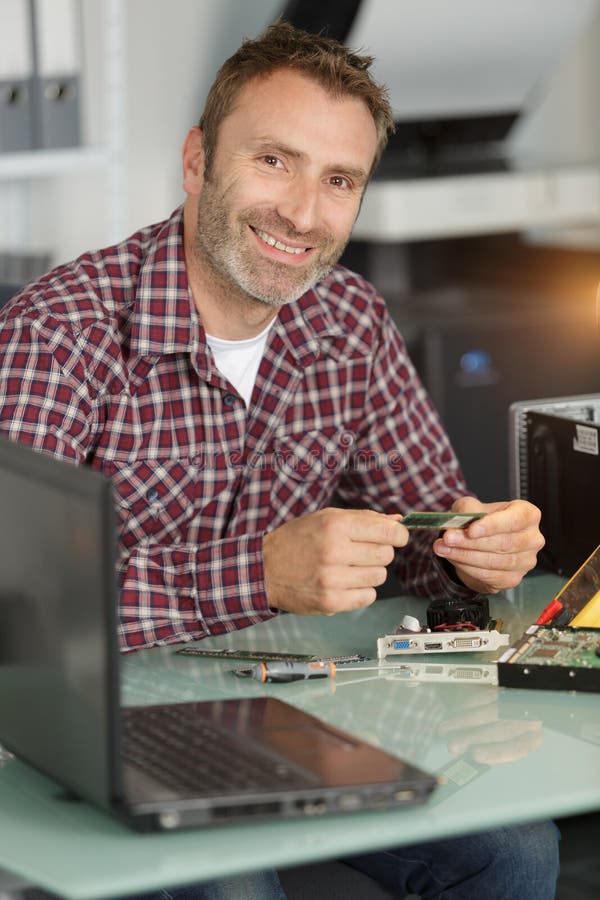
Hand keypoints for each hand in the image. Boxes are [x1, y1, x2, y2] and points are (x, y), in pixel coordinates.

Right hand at [263, 508, 408, 614]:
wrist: (264, 569)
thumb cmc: (296, 540)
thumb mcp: (326, 518)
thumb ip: (363, 518)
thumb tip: (397, 521)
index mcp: (335, 526)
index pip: (387, 531)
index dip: (398, 534)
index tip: (397, 537)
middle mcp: (334, 552)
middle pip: (386, 555)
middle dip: (380, 553)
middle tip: (363, 552)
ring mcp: (332, 579)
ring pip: (379, 577)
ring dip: (370, 572)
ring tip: (349, 568)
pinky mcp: (330, 602)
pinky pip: (368, 597)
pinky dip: (361, 591)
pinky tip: (345, 583)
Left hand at [432, 496, 543, 593]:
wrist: (480, 541)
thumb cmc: (482, 521)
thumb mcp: (472, 506)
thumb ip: (465, 511)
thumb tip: (456, 524)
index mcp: (528, 514)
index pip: (516, 519)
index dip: (493, 525)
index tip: (471, 530)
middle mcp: (532, 538)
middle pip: (503, 543)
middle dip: (471, 542)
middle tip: (448, 538)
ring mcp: (525, 561)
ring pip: (494, 562)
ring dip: (464, 556)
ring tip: (443, 548)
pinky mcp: (513, 578)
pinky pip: (489, 576)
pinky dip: (467, 568)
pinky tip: (454, 558)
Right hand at [438, 690, 542, 764]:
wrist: (524, 702)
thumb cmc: (513, 727)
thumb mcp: (509, 742)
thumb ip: (493, 748)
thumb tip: (469, 757)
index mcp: (532, 738)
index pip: (516, 747)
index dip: (495, 752)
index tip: (475, 755)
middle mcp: (528, 719)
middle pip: (501, 729)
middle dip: (473, 738)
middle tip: (455, 745)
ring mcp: (516, 702)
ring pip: (489, 712)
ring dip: (464, 721)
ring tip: (447, 729)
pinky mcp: (505, 688)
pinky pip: (485, 695)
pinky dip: (468, 704)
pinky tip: (457, 712)